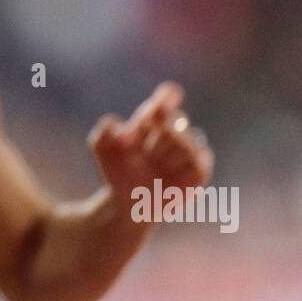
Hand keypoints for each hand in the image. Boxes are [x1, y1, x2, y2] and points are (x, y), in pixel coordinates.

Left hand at [86, 82, 213, 198]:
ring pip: (186, 139)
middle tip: (140, 146)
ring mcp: (188, 152)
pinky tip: (168, 173)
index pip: (169, 96)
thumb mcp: (101, 146)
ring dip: (166, 152)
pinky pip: (200, 160)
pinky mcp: (198, 172)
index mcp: (154, 120)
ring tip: (153, 165)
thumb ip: (106, 128)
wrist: (126, 203)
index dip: (168, 97)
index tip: (158, 107)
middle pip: (178, 118)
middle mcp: (174, 132)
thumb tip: (127, 131)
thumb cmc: (116, 170)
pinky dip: (184, 165)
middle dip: (160, 129)